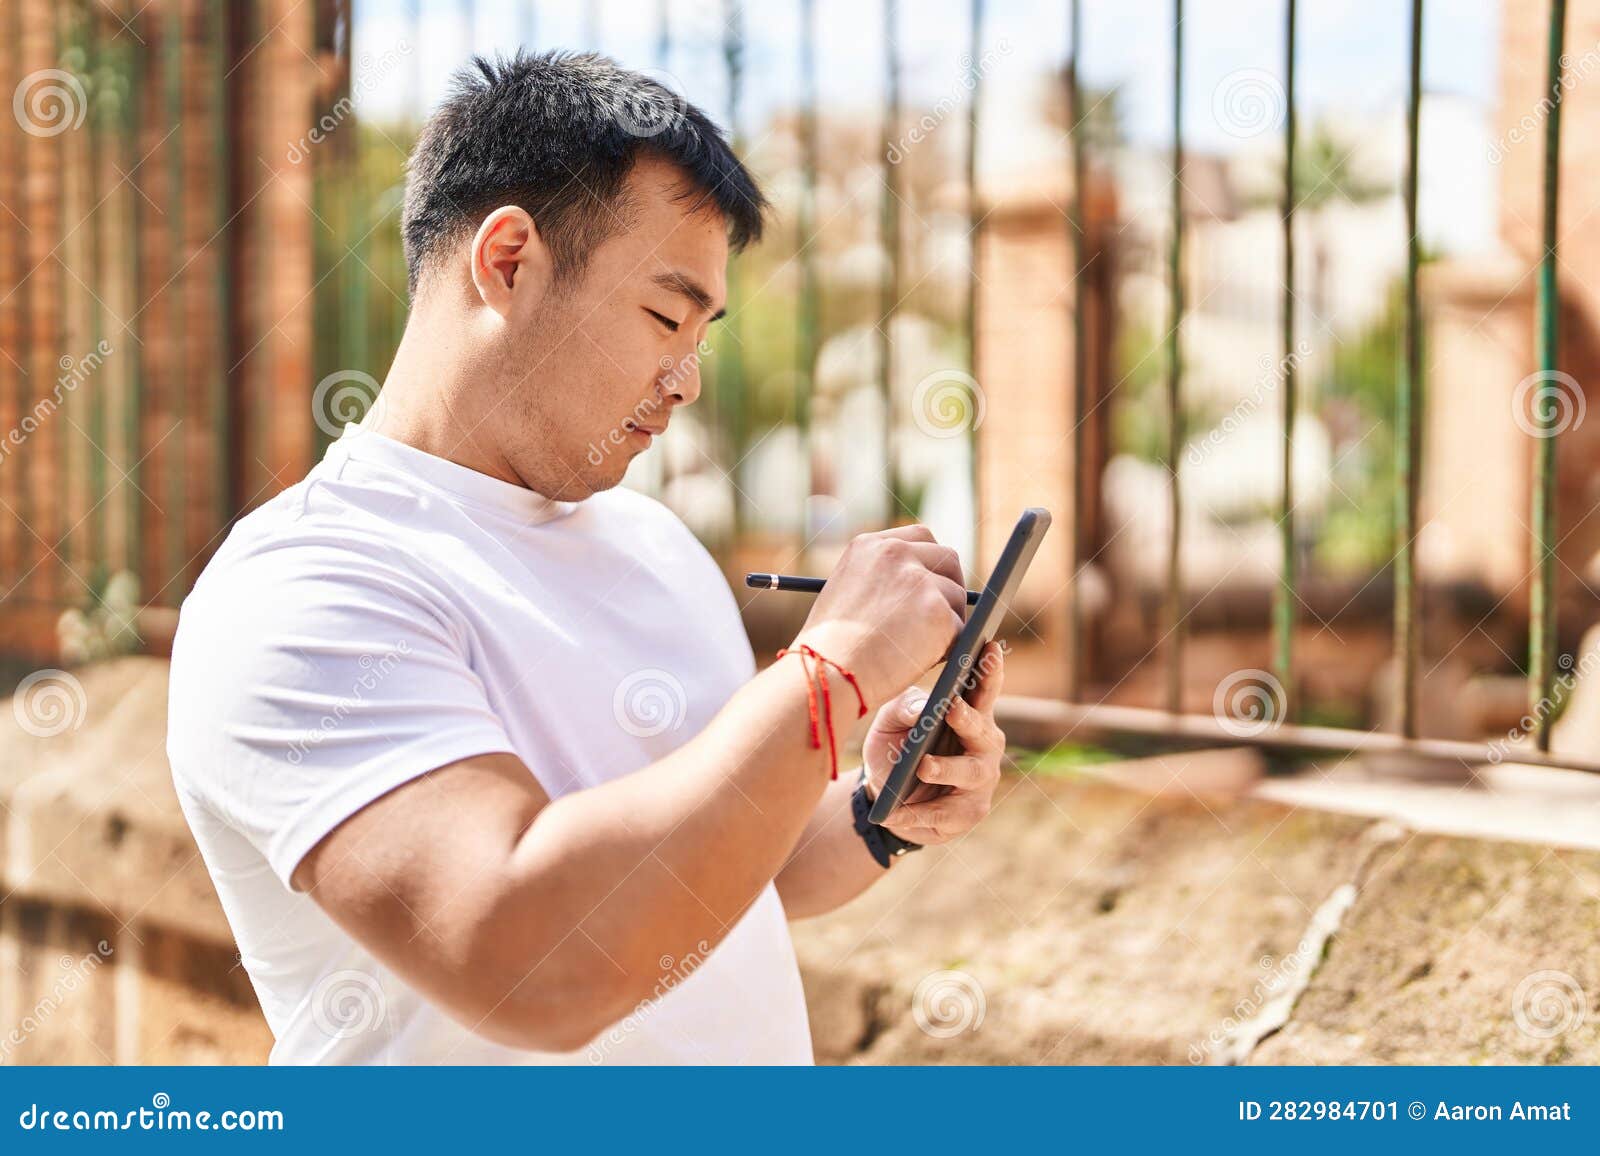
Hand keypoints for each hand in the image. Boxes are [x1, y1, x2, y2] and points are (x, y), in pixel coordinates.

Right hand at [790, 525, 966, 708]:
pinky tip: (917, 659)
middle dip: (949, 587)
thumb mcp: (846, 592)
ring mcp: (919, 580)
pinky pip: (959, 629)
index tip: (932, 582)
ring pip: (956, 597)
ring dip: (945, 622)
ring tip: (913, 648)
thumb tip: (919, 586)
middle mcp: (895, 554)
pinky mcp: (937, 611)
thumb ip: (880, 578)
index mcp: (869, 545)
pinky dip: (946, 647)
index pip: (920, 537)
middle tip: (941, 615)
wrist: (826, 673)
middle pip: (947, 559)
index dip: (930, 562)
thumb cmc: (829, 647)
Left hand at [861, 641, 1005, 844]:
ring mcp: (982, 780)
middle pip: (982, 730)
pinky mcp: (969, 813)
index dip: (991, 669)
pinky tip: (897, 810)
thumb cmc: (895, 747)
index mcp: (970, 714)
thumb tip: (925, 708)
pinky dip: (920, 811)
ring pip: (970, 773)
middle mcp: (984, 745)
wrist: (885, 797)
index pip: (984, 689)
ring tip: (924, 766)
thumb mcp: (891, 721)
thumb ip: (907, 708)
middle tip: (951, 708)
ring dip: (947, 769)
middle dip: (968, 719)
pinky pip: (948, 813)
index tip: (990, 646)